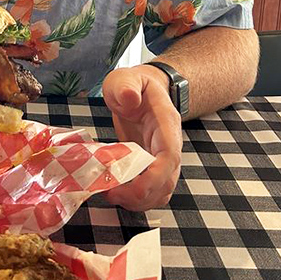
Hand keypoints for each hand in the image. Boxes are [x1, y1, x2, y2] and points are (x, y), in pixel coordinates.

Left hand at [102, 64, 182, 211]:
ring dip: (140, 202)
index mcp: (165, 124)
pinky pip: (153, 191)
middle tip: (111, 193)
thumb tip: (129, 99)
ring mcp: (163, 158)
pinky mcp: (153, 166)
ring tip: (111, 195)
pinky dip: (138, 199)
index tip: (132, 189)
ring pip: (162, 191)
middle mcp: (170, 145)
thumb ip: (126, 85)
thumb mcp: (125, 78)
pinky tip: (117, 193)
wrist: (145, 89)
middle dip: (141, 195)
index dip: (154, 178)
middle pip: (167, 181)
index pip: (169, 157)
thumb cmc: (134, 84)